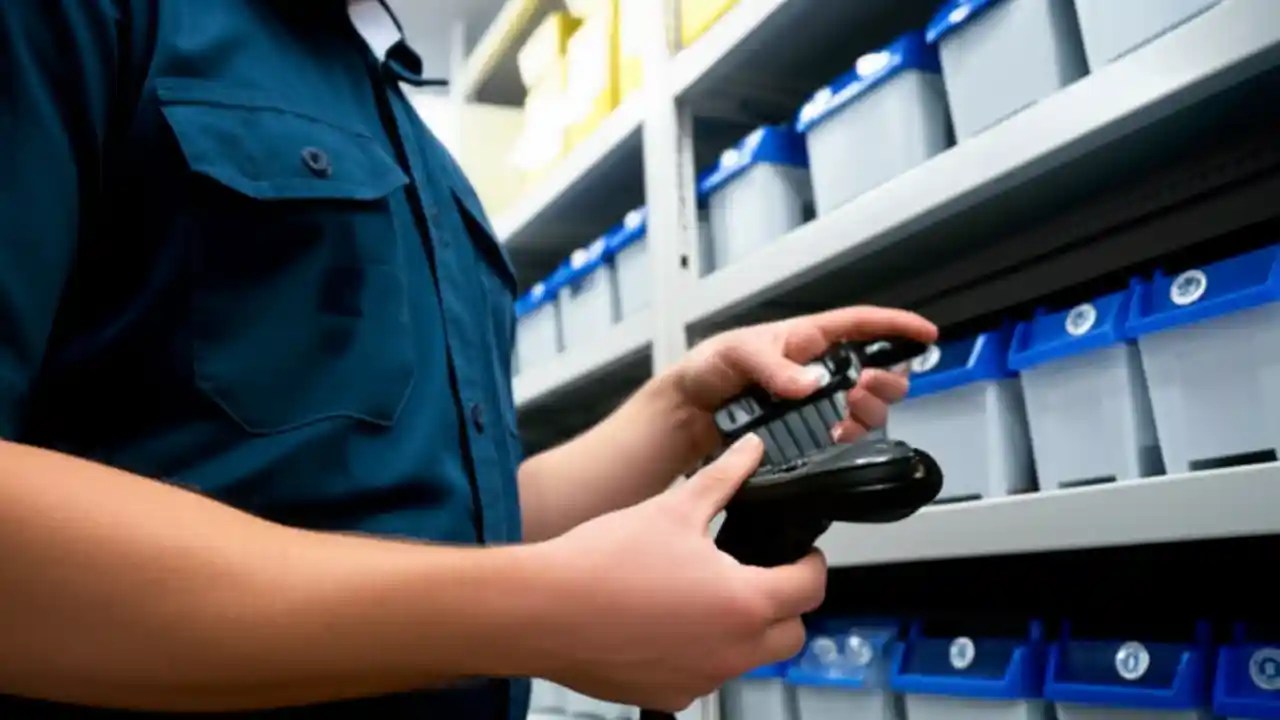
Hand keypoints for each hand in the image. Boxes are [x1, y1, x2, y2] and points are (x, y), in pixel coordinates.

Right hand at [533, 434, 824, 710]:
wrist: (543, 610)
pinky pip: (705, 677)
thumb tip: (752, 451)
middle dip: (785, 604)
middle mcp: (731, 651)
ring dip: (742, 630)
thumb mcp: (674, 509)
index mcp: (743, 602)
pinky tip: (669, 623)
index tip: (801, 553)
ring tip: (707, 593)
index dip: (811, 564)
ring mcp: (701, 680)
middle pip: (791, 634)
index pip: (810, 588)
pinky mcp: (668, 696)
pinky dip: (701, 653)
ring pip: (748, 658)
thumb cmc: (604, 562)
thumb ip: (724, 480)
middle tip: (762, 574)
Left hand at [669, 306, 937, 451]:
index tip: (926, 334)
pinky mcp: (805, 424)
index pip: (860, 324)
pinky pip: (843, 427)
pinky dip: (850, 434)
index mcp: (805, 337)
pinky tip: (840, 438)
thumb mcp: (739, 355)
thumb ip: (775, 369)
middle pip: (872, 367)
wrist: (688, 410)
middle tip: (874, 391)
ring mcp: (812, 395)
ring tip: (854, 418)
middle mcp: (815, 364)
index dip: (895, 326)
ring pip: (863, 400)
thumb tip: (811, 382)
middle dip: (885, 379)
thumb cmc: (709, 368)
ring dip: (869, 410)